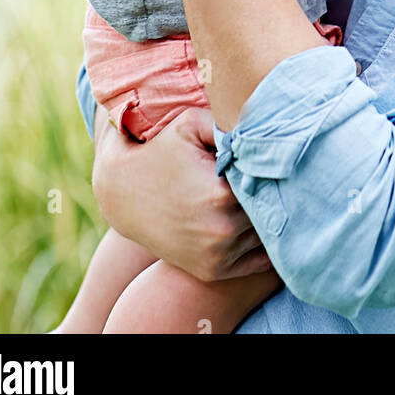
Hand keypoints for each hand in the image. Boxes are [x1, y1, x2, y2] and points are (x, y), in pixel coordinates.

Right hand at [93, 105, 273, 280]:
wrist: (122, 194)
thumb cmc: (160, 152)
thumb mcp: (189, 125)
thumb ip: (228, 123)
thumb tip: (263, 124)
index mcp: (221, 194)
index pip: (270, 182)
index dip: (271, 170)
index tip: (267, 159)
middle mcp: (222, 230)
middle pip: (270, 210)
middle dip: (272, 193)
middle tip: (272, 177)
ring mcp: (217, 255)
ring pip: (266, 235)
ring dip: (266, 218)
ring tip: (260, 197)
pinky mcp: (213, 271)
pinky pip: (257, 262)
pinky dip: (260, 244)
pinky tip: (257, 223)